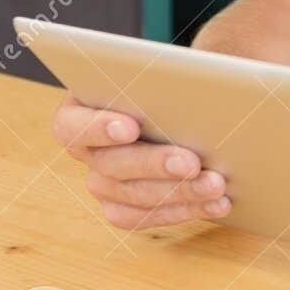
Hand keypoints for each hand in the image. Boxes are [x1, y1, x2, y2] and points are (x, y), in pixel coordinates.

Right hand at [50, 91, 232, 230]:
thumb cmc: (164, 83)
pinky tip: (217, 203)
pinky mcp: (123, 208)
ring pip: (134, 196)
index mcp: (78, 112)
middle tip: (192, 162)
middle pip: (112, 164)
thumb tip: (199, 82)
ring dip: (180, 192)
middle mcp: (87, 152)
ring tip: (216, 184)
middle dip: (156, 164)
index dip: (99, 128)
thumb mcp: (158, 73)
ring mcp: (103, 184)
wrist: (178, 109)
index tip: (131, 127)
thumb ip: (162, 78)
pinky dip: (186, 210)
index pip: (72, 125)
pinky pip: (149, 216)